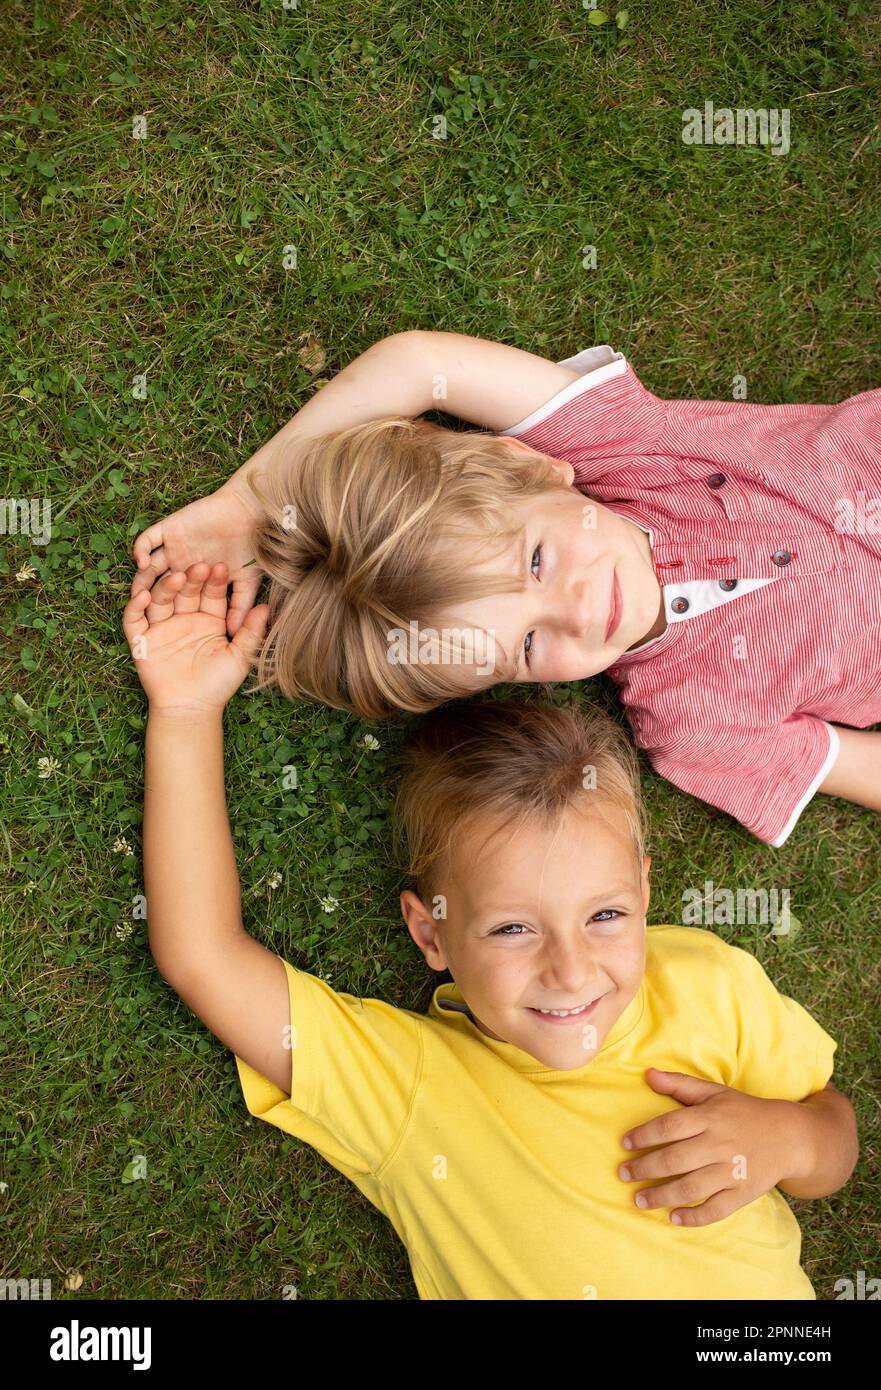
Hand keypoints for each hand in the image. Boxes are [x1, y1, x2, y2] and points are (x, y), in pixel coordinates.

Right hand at [123, 560, 269, 714]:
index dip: (215, 582)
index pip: (211, 595)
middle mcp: (184, 618)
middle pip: (185, 592)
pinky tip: (143, 596)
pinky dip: (135, 606)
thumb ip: (251, 632)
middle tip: (199, 565)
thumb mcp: (239, 657)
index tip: (221, 567)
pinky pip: (134, 619)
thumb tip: (267, 606)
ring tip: (175, 577)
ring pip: (160, 600)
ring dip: (165, 587)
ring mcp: (162, 627)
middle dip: (192, 579)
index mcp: (209, 620)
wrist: (191, 709)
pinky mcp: (141, 639)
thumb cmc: (218, 685)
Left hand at [131, 483, 263, 636]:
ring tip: (137, 596)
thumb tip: (234, 631)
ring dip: (141, 581)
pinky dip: (140, 551)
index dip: (171, 616)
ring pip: (149, 567)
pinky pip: (147, 541)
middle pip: (159, 586)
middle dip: (151, 602)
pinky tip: (142, 564)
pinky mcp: (169, 530)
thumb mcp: (248, 581)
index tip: (165, 634)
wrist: (250, 512)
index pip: (179, 601)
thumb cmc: (251, 546)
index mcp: (198, 580)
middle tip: (144, 619)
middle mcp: (182, 564)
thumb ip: (240, 605)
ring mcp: (174, 548)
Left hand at [618, 1068, 802, 1225]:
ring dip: (662, 1196)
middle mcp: (720, 1144)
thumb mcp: (714, 1092)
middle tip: (624, 1174)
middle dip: (645, 1169)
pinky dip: (694, 1216)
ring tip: (639, 1201)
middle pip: (676, 1159)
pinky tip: (673, 1218)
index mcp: (711, 1117)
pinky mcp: (744, 1193)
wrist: (789, 1136)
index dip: (644, 1135)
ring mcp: (733, 1171)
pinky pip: (716, 1209)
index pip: (671, 1126)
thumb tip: (647, 1074)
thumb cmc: (744, 1112)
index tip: (625, 1143)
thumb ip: (680, 1084)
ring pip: (692, 1187)